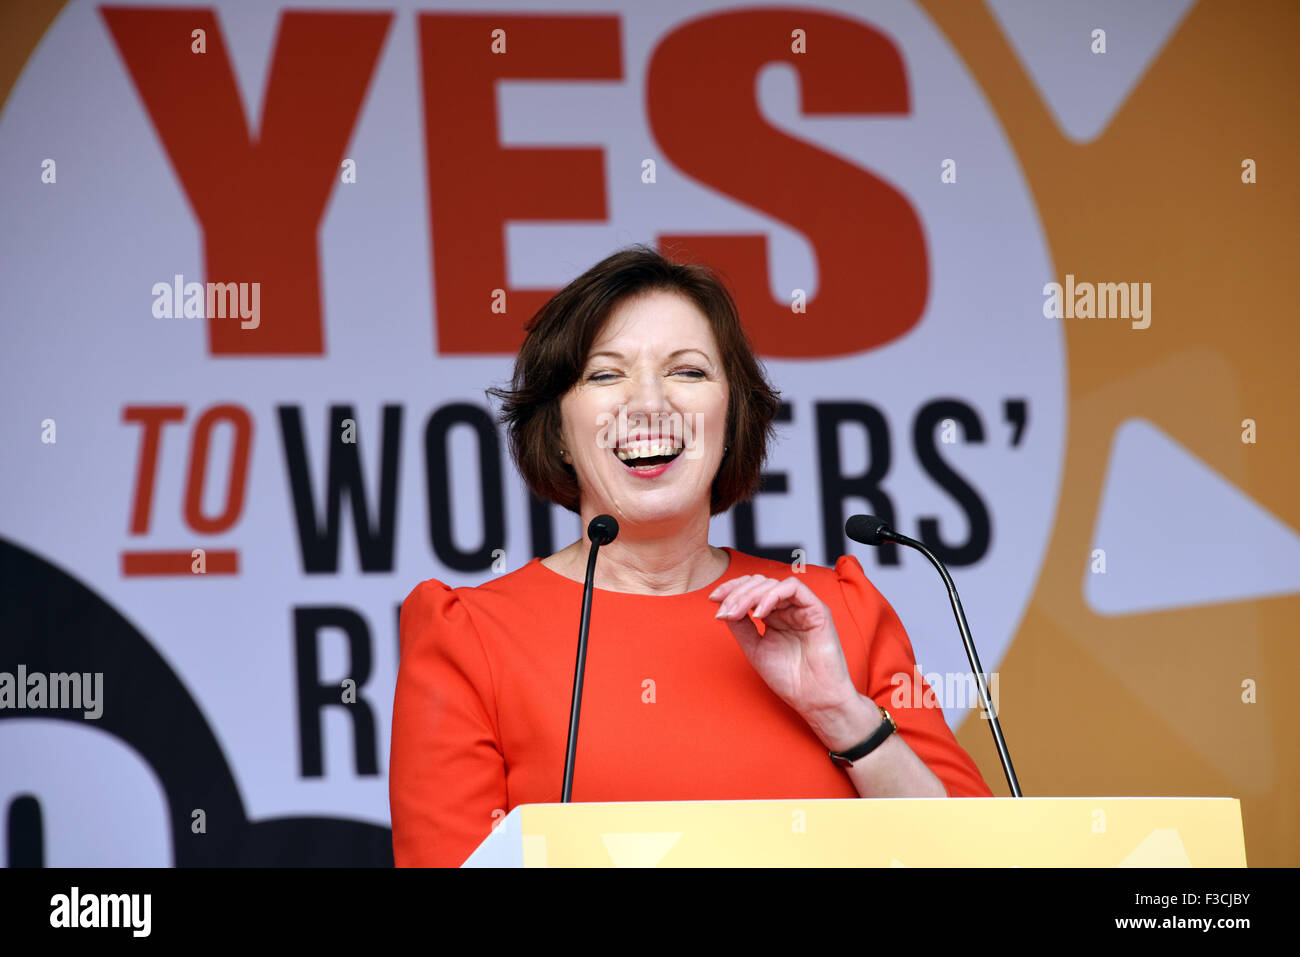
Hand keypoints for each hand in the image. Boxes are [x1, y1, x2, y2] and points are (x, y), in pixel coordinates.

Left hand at [709, 574, 859, 722]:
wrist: (814, 698)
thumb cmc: (789, 678)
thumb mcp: (754, 649)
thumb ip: (741, 626)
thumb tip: (722, 607)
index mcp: (773, 615)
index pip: (751, 590)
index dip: (731, 589)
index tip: (712, 600)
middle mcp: (787, 608)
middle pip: (758, 583)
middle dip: (736, 593)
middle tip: (723, 611)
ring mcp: (801, 607)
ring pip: (772, 583)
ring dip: (749, 595)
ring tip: (736, 613)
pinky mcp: (816, 609)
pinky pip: (793, 588)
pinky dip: (772, 596)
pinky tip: (759, 613)